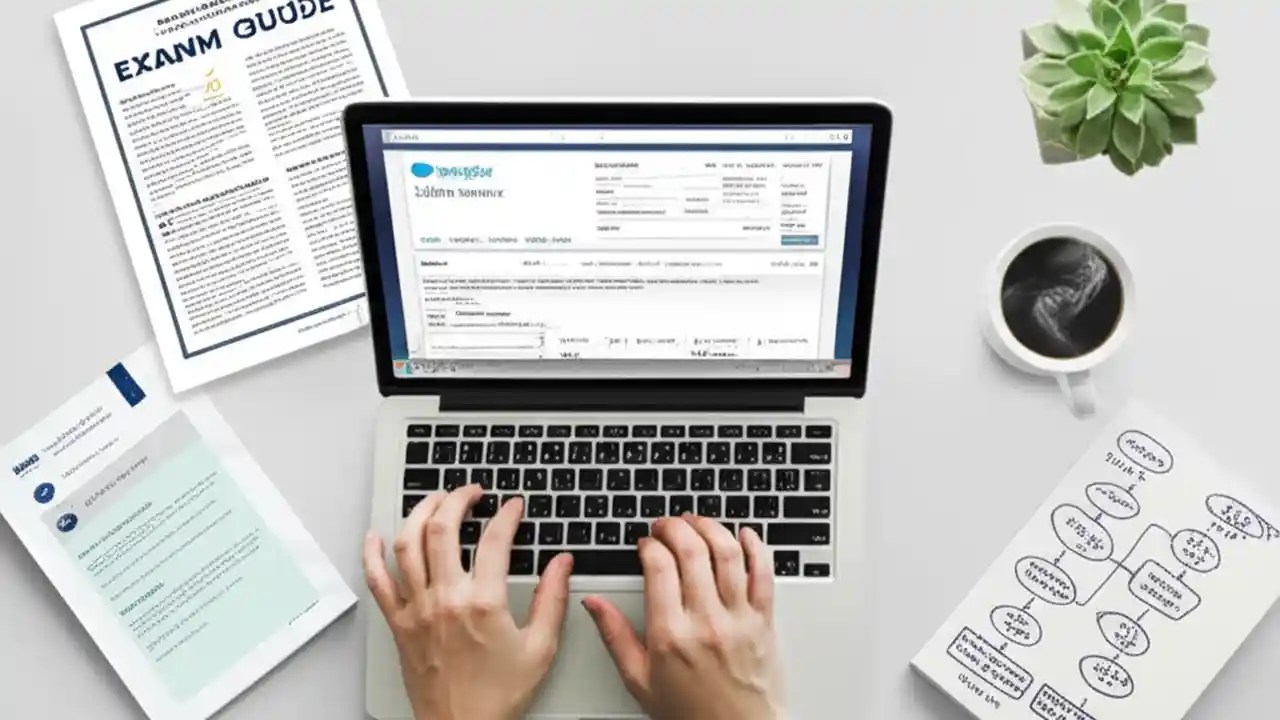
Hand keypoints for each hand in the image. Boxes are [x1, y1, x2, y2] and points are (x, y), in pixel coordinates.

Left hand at [363, 485, 572, 719]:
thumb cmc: (498, 696)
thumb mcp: (540, 648)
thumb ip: (553, 599)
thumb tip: (562, 563)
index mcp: (484, 603)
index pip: (495, 540)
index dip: (507, 514)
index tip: (513, 506)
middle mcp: (446, 599)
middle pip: (443, 529)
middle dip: (458, 499)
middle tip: (472, 492)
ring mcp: (417, 609)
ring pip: (407, 544)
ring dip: (420, 513)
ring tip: (434, 501)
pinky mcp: (398, 624)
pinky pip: (378, 581)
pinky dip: (372, 554)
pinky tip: (376, 536)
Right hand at [583, 515, 784, 719]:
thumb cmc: (689, 713)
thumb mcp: (639, 679)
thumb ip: (614, 636)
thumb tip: (593, 603)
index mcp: (671, 636)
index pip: (659, 568)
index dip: (649, 545)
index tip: (645, 543)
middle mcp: (706, 623)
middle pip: (692, 551)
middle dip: (675, 527)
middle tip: (666, 525)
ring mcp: (738, 619)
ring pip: (728, 554)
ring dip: (710, 527)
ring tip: (696, 522)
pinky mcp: (764, 621)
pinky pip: (764, 573)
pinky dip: (755, 547)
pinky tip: (743, 534)